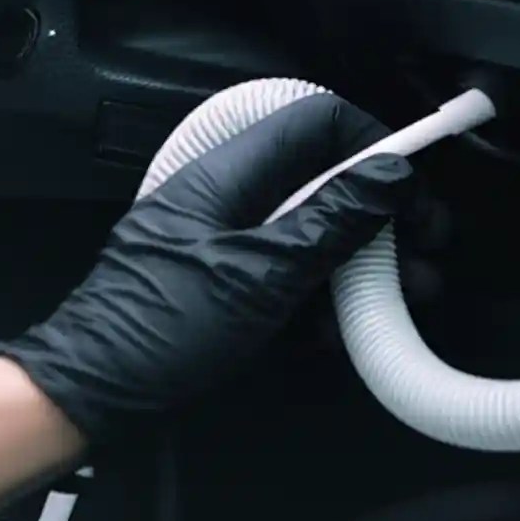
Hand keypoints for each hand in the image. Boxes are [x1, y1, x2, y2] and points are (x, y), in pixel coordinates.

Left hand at [0, 94, 414, 443]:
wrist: (95, 396)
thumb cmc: (160, 330)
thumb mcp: (261, 275)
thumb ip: (331, 222)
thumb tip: (391, 174)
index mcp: (228, 176)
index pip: (314, 124)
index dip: (372, 143)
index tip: (413, 188)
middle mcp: (231, 200)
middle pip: (324, 183)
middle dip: (381, 217)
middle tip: (424, 251)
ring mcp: (231, 246)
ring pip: (315, 236)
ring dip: (363, 266)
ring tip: (404, 298)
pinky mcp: (231, 288)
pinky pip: (292, 278)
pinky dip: (324, 301)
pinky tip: (340, 335)